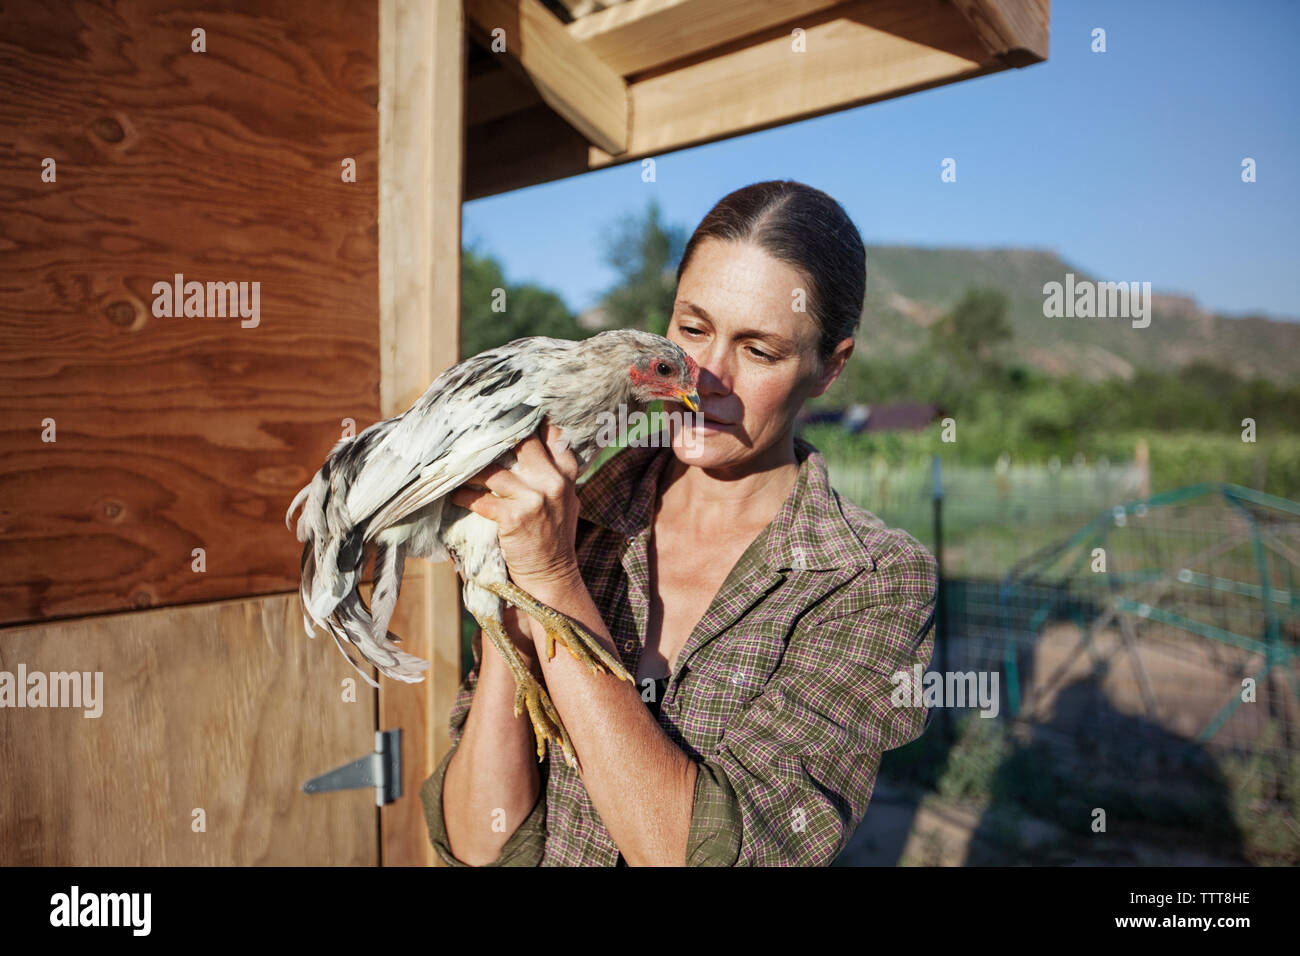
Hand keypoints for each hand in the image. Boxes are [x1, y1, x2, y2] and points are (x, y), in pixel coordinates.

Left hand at [449, 419, 583, 592]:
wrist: (551, 575)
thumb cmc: (552, 537)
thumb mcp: (566, 500)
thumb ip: (554, 471)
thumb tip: (535, 441)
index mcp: (567, 474)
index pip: (551, 434)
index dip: (528, 418)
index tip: (505, 407)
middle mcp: (554, 481)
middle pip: (520, 442)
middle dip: (492, 435)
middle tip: (469, 429)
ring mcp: (536, 498)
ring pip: (493, 470)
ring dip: (469, 469)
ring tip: (453, 466)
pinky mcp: (516, 517)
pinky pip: (481, 498)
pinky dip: (463, 496)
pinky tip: (453, 495)